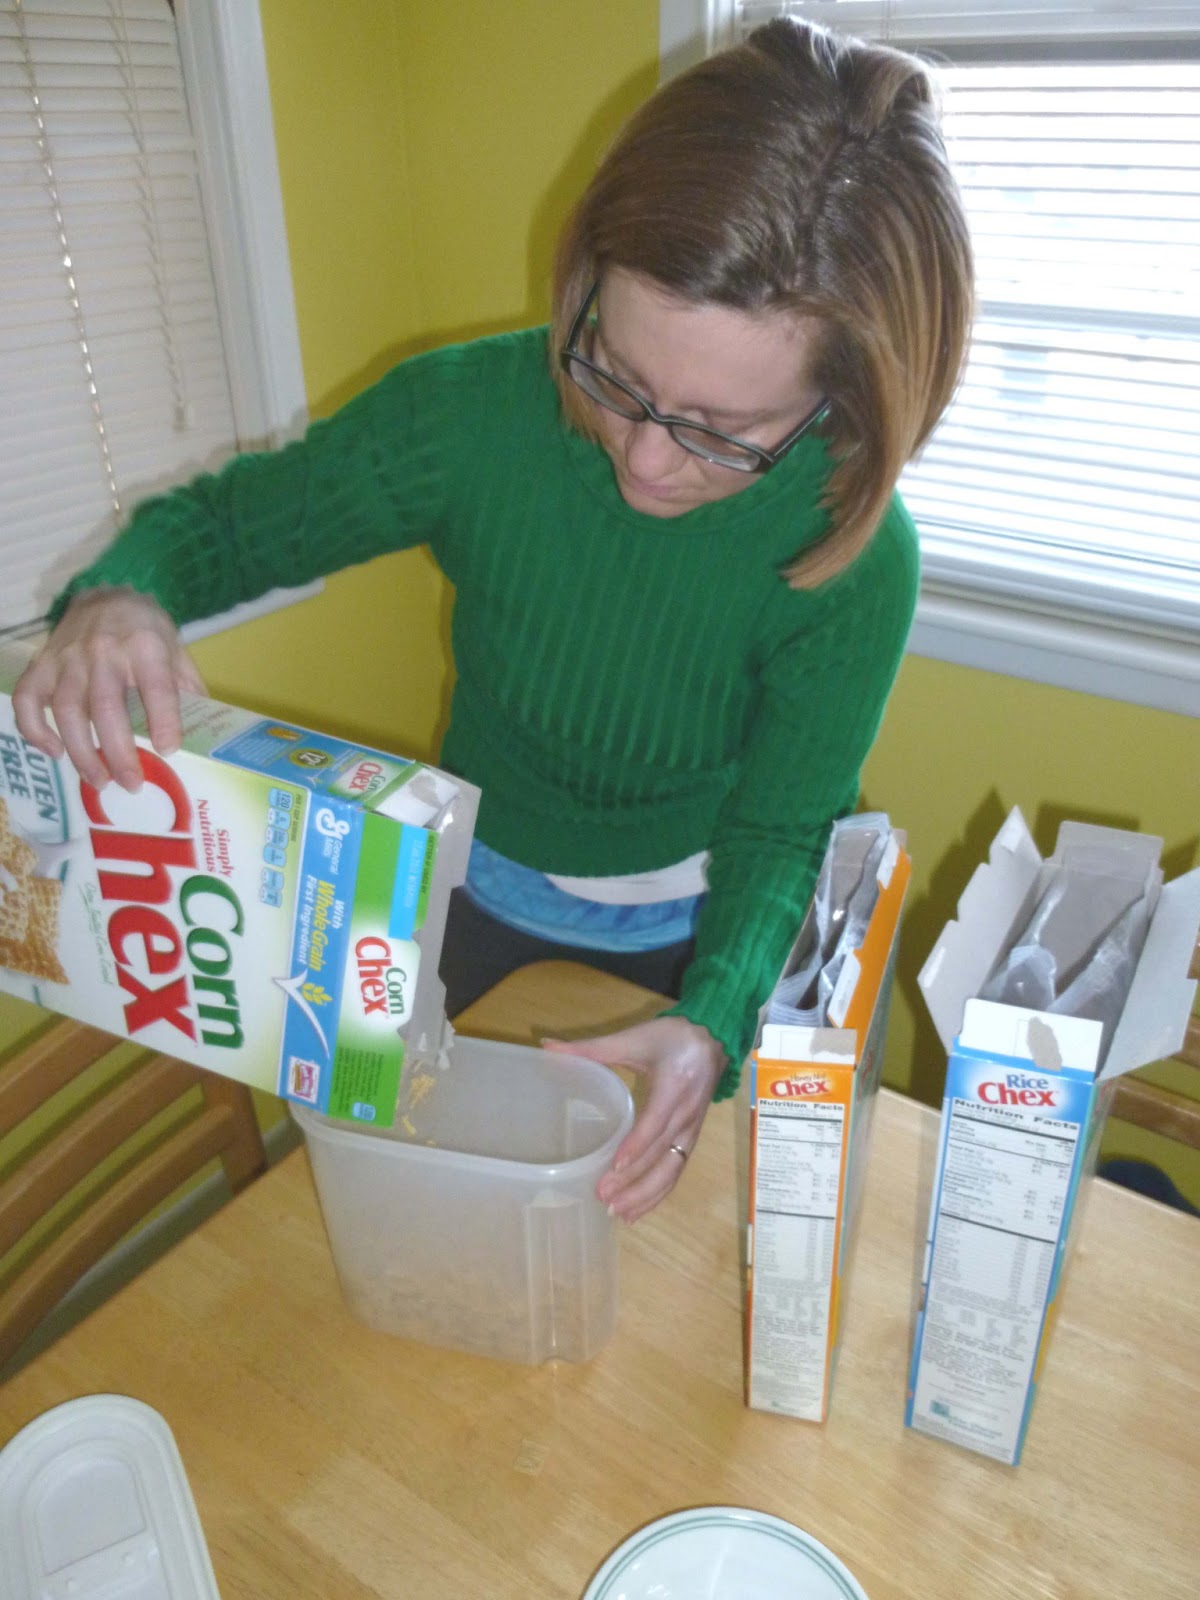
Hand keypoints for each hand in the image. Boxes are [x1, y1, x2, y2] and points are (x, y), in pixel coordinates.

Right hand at [12, 588, 205, 791]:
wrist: (104, 596)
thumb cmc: (145, 632)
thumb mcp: (176, 651)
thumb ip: (187, 690)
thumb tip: (202, 737)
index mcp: (145, 646)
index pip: (156, 686)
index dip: (163, 719)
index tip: (167, 750)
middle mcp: (103, 650)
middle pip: (106, 706)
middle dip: (117, 752)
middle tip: (131, 784)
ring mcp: (67, 658)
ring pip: (66, 709)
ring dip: (80, 751)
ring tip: (99, 781)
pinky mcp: (42, 664)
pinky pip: (27, 699)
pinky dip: (35, 729)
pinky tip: (54, 752)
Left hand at [543, 1015, 725, 1223]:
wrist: (714, 1038)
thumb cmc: (672, 1038)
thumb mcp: (634, 1039)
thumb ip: (592, 1047)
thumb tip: (547, 1047)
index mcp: (673, 1088)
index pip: (655, 1123)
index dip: (636, 1146)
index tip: (615, 1166)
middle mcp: (686, 1115)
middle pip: (661, 1154)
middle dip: (635, 1180)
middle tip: (604, 1198)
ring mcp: (691, 1131)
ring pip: (672, 1170)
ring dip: (647, 1195)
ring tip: (618, 1213)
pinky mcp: (691, 1140)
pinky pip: (677, 1171)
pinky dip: (658, 1194)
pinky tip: (637, 1212)